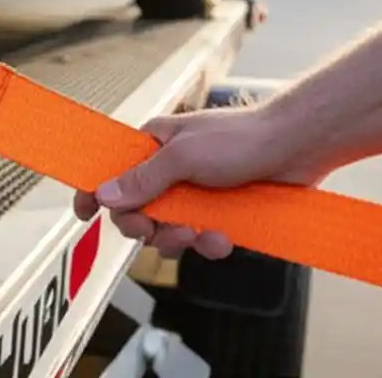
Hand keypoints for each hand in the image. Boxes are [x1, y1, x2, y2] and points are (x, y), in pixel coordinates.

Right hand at [73, 105, 327, 259]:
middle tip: (157, 229)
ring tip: (199, 233)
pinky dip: (209, 243)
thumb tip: (105, 195)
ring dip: (180, 239)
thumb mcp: (184, 157)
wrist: (297, 148)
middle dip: (146, 226)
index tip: (84, 215)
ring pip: (167, 231)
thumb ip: (143, 179)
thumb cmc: (241, 138)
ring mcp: (194, 194)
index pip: (111, 170)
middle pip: (136, 211)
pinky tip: (224, 237)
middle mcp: (169, 171)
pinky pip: (200, 240)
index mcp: (153, 146)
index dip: (94, 191)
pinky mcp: (219, 213)